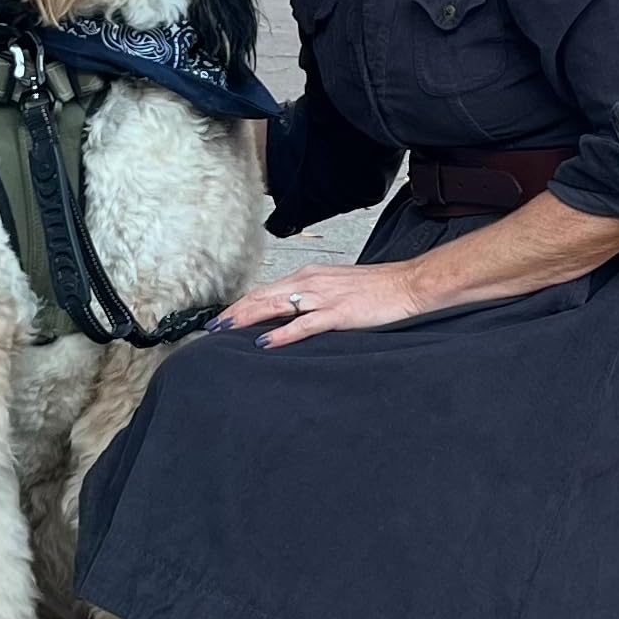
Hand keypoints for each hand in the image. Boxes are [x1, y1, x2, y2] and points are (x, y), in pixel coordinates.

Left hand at [209, 262, 428, 347]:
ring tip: (226, 332)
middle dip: (235, 312)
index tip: (222, 318)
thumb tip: (288, 316)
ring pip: (275, 306)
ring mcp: (323, 296)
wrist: (407, 284)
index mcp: (309, 276)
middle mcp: (311, 281)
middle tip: (212, 327)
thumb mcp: (336, 289)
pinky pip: (303, 324)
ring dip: (248, 319)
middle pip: (263, 296)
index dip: (241, 304)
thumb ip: (310, 300)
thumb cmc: (375, 288)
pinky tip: (266, 342)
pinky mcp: (338, 312)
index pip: (266, 290)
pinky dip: (281, 333)